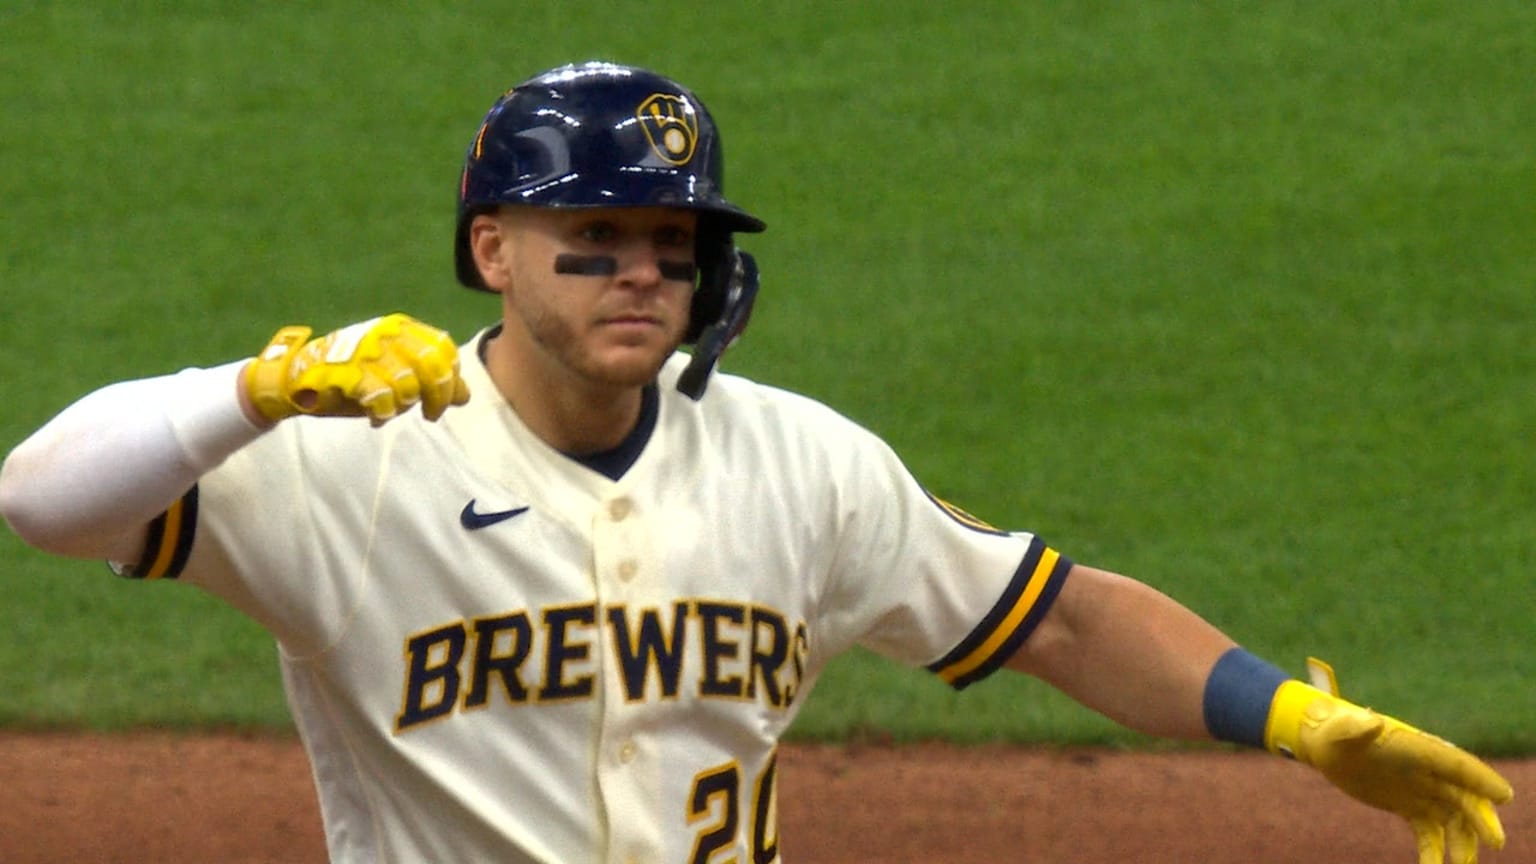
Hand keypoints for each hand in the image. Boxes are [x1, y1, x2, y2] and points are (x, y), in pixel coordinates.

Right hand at [243, 313, 470, 425]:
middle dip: (438, 396)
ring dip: (405, 405)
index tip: (446, 399)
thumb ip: (431, 382)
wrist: (297, 379)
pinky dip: (384, 413)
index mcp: (400, 328)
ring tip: (392, 411)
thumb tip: (465, 396)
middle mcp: (384, 333)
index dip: (451, 377)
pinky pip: (381, 397)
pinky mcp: (344, 373)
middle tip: (430, 415)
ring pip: (408, 383)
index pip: (444, 349)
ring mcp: (363, 351)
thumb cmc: (354, 379)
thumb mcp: (398, 378)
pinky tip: (376, 418)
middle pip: (432, 366)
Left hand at [1266, 662, 1513, 863]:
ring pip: (1452, 819)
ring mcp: (1421, 790)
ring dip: (1462, 841)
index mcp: (1418, 748)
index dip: (1481, 779)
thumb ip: (1357, 728)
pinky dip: (1434, 851)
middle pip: (1463, 796)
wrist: (1326, 746)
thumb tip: (1373, 723)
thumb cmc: (1334, 731)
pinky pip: (1428, 833)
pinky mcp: (1409, 807)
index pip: (1456, 764)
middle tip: (1495, 842)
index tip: (1504, 797)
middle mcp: (1427, 771)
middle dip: (1480, 818)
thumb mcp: (1341, 729)